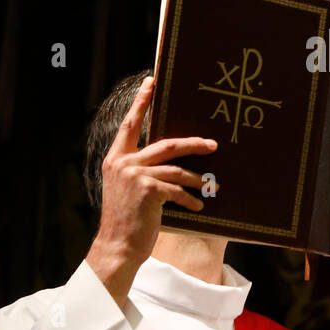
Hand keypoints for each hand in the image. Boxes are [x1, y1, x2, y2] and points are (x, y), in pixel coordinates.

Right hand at [86, 76, 217, 307]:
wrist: (117, 247)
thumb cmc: (126, 220)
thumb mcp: (127, 189)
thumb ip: (140, 170)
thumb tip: (169, 160)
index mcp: (116, 159)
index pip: (129, 124)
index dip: (141, 102)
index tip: (151, 82)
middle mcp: (123, 163)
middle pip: (166, 142)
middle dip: (193, 143)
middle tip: (212, 144)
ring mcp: (135, 174)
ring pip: (177, 167)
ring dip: (198, 178)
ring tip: (211, 185)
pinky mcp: (148, 189)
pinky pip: (178, 189)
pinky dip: (191, 198)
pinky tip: (198, 206)